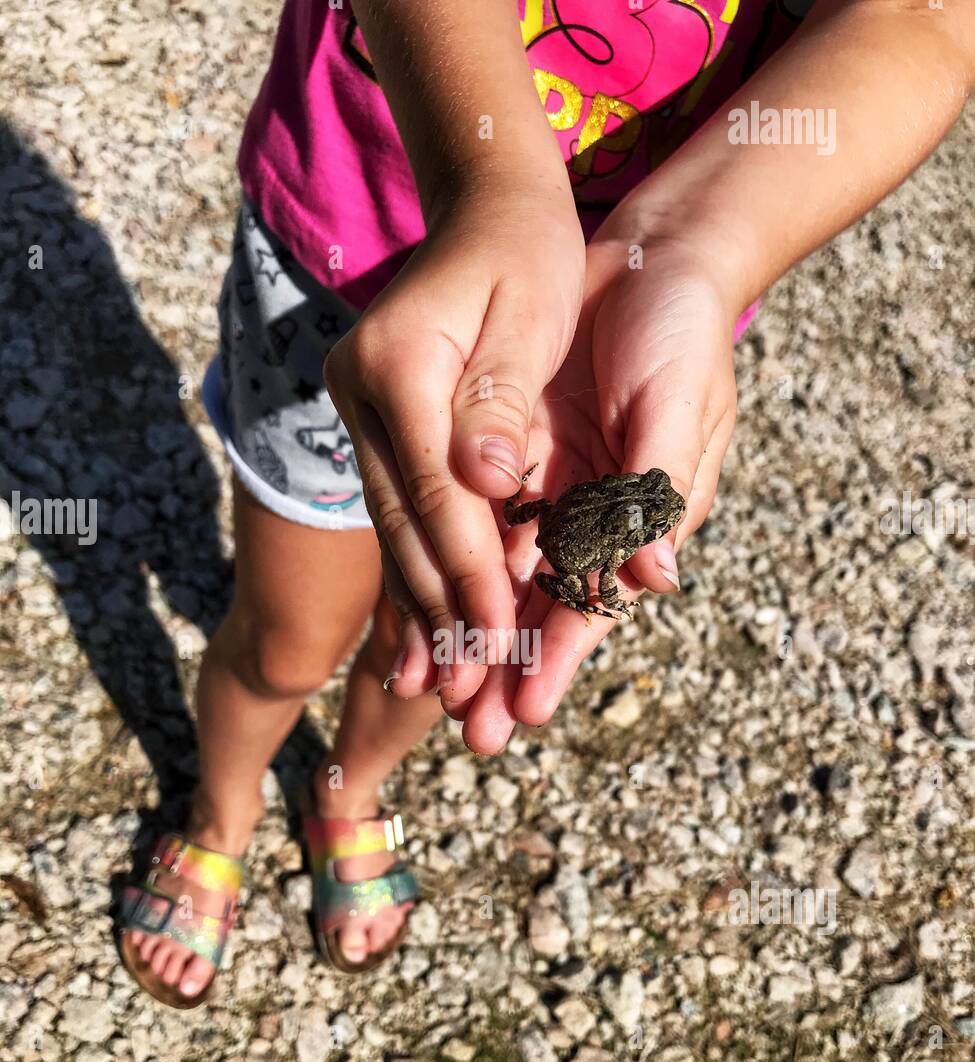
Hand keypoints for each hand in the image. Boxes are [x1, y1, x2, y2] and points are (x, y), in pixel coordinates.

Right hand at [324, 183, 584, 708]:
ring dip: (425, 613)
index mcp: (397, 361)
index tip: (499, 634)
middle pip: (403, 524)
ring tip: (446, 689)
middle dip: (443, 611)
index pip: (435, 489)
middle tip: (468, 693)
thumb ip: (502, 399)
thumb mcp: (528, 310)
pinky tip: (431, 639)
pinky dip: (422, 578)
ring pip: (396, 533)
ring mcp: (359, 414)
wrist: (485, 206)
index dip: (469, 567)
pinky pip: (400, 519)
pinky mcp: (377, 431)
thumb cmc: (526, 253)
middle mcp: (360, 393)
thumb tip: (486, 482)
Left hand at [459, 236, 739, 753]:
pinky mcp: (511, 458)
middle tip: (473, 735)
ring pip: (499, 577)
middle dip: (505, 669)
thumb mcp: (680, 406)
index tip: (525, 711)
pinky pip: (471, 521)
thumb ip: (657, 493)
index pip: (592, 601)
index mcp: (635, 520)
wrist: (650, 262)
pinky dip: (445, 562)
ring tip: (432, 694)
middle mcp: (587, 518)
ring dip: (469, 633)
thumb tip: (653, 583)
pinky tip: (416, 608)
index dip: (558, 656)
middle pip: (539, 609)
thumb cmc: (681, 334)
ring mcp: (547, 492)